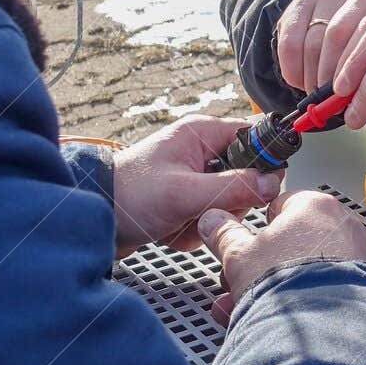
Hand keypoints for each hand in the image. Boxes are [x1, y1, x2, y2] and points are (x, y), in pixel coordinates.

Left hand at [112, 116, 281, 255]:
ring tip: (180, 222)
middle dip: (226, 203)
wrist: (94, 219)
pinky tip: (170, 230)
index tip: (261, 189)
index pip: (254, 137)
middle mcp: (201, 153)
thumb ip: (232, 188)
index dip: (264, 163)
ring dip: (206, 221)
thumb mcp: (185, 192)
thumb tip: (271, 184)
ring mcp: (194, 179)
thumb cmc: (128, 195)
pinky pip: (208, 219)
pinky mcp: (186, 201)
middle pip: (245, 178)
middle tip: (203, 211)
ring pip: (227, 204)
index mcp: (202, 134)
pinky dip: (192, 231)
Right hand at [198, 190, 365, 322]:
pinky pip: (323, 290)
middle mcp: (342, 226)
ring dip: (276, 287)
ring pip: (305, 269)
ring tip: (251, 309)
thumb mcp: (239, 255)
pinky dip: (302, 301)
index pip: (279, 206)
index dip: (256, 230)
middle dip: (263, 266)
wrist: (320, 329)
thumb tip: (213, 222)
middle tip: (243, 283)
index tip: (245, 248)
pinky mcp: (363, 289)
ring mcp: (356, 258)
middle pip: (292, 242)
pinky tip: (277, 319)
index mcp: (314, 205)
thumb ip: (224, 235)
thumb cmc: (286, 284)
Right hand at [277, 0, 365, 93]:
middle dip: (327, 74)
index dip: (352, 68)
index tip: (343, 94)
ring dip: (309, 74)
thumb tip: (363, 101)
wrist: (350, 29)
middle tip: (325, 99)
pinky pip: (290, 39)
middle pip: (336, 34)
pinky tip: (297, 80)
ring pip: (312, 39)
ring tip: (313, 92)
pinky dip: (291, 66)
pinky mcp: (302, 2)